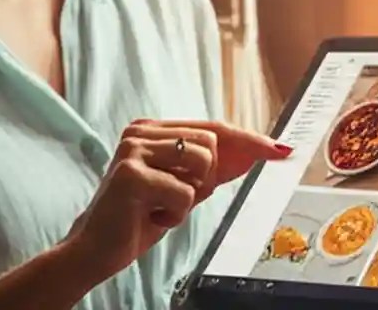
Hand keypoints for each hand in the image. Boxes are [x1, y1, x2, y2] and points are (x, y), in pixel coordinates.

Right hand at [62, 120, 291, 279]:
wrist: (96, 249)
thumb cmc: (137, 219)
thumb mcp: (182, 189)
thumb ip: (212, 170)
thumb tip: (255, 153)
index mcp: (151, 129)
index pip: (212, 128)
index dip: (248, 140)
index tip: (281, 150)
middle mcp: (140, 132)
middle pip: (211, 143)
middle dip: (208, 179)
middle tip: (176, 200)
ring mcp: (134, 149)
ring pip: (202, 163)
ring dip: (190, 197)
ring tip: (162, 207)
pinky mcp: (132, 174)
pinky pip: (185, 193)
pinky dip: (175, 215)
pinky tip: (151, 217)